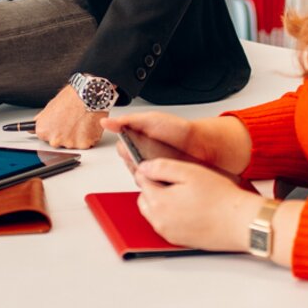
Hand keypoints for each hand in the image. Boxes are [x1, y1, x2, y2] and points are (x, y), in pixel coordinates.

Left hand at [32, 84, 105, 148]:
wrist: (88, 95)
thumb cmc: (71, 97)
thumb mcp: (50, 106)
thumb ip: (42, 120)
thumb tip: (31, 127)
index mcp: (43, 130)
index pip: (44, 136)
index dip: (53, 128)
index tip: (58, 124)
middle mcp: (55, 140)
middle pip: (58, 142)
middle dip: (65, 134)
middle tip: (71, 120)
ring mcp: (70, 143)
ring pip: (73, 143)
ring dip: (77, 136)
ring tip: (81, 120)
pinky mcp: (84, 144)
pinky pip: (86, 143)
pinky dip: (88, 136)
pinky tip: (88, 124)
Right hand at [105, 111, 251, 174]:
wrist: (201, 144)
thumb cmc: (178, 130)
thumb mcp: (150, 120)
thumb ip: (127, 121)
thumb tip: (106, 121)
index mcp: (137, 142)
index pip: (122, 151)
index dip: (124, 151)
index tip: (129, 148)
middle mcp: (144, 158)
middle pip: (129, 166)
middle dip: (134, 163)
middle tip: (142, 157)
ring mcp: (154, 171)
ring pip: (139, 179)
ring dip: (145, 174)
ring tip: (154, 165)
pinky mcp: (164, 182)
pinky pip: (153, 187)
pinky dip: (155, 183)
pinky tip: (160, 176)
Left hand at [132, 157, 264, 251]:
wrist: (240, 223)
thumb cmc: (220, 198)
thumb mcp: (190, 172)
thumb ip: (162, 168)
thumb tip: (143, 167)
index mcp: (158, 202)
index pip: (142, 180)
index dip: (152, 171)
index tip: (165, 169)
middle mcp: (159, 221)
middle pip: (144, 199)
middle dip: (154, 188)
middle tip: (178, 182)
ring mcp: (168, 233)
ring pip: (154, 213)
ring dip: (162, 203)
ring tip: (186, 195)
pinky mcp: (178, 241)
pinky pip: (166, 225)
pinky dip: (171, 216)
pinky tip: (191, 209)